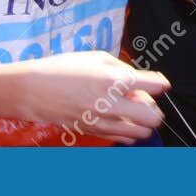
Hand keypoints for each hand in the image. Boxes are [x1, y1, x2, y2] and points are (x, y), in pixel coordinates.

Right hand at [16, 52, 168, 142]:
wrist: (34, 90)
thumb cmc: (63, 69)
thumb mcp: (96, 57)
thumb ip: (122, 68)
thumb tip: (138, 81)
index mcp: (113, 79)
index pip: (155, 86)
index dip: (161, 83)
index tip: (158, 83)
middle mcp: (111, 103)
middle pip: (153, 117)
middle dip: (155, 108)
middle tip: (146, 100)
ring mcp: (103, 121)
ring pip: (141, 132)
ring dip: (143, 121)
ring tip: (133, 110)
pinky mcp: (95, 132)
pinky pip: (124, 138)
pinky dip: (129, 130)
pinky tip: (120, 118)